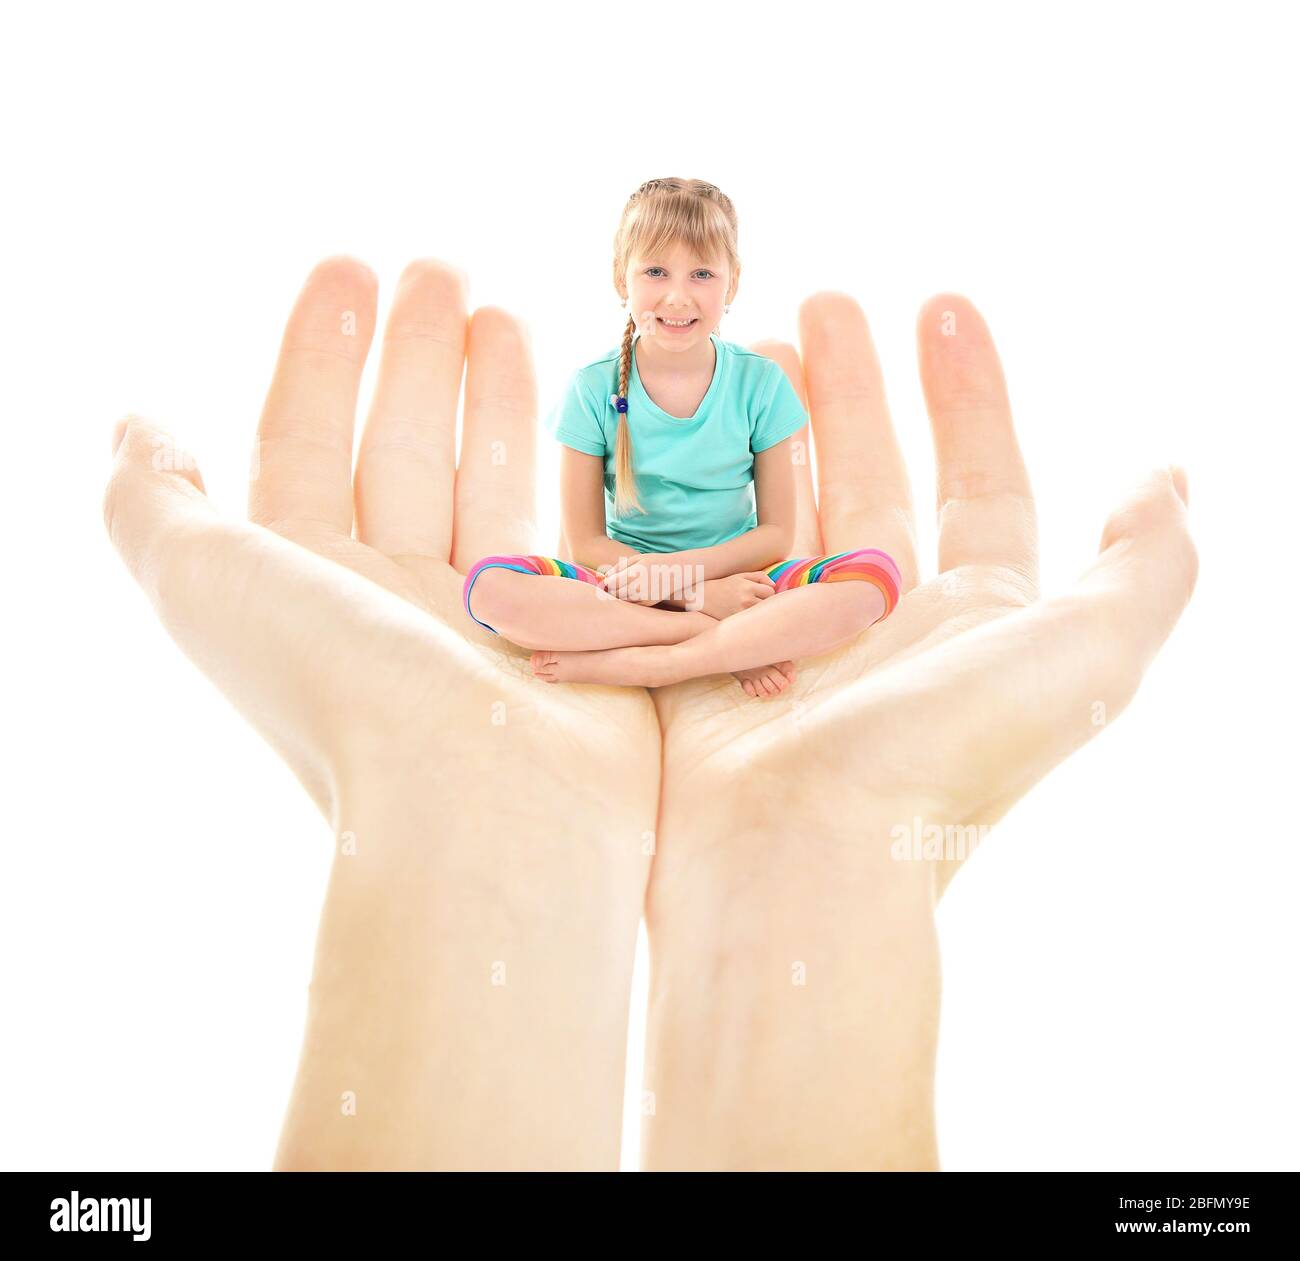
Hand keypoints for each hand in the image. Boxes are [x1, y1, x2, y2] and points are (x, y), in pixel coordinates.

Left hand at [103, 257, 656, 1169]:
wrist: (485, 819)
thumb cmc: (340, 692)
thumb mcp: (204, 584)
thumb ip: (153, 502)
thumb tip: (135, 429)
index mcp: (299, 585)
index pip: (300, 442)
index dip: (316, 352)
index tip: (349, 265)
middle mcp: (383, 599)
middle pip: (393, 450)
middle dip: (408, 355)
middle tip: (437, 265)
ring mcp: (478, 615)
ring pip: (473, 476)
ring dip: (480, 389)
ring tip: (495, 306)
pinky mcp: (563, 631)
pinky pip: (548, 523)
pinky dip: (552, 462)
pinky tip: (565, 405)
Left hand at [599, 552, 685, 604]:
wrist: (678, 571)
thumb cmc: (655, 562)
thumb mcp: (637, 558)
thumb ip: (620, 567)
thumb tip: (605, 577)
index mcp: (634, 573)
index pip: (611, 583)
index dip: (606, 582)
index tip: (606, 579)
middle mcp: (639, 587)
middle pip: (615, 593)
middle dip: (611, 589)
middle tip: (612, 584)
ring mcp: (644, 597)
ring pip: (623, 600)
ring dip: (619, 595)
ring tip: (623, 586)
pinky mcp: (649, 603)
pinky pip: (632, 603)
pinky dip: (628, 599)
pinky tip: (632, 591)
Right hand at [639, 293, 1197, 1169]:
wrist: (795, 865)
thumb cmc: (941, 760)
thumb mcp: (1084, 660)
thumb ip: (1149, 568)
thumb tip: (1168, 477)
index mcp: (975, 618)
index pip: (982, 481)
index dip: (971, 393)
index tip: (939, 302)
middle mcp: (885, 625)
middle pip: (872, 479)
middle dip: (851, 388)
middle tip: (814, 303)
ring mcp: (791, 640)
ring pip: (784, 506)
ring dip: (766, 428)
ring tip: (736, 351)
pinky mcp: (708, 657)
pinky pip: (704, 554)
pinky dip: (691, 492)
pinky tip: (672, 433)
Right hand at [700, 572, 777, 619]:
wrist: (701, 597)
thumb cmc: (723, 586)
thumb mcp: (740, 576)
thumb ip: (760, 577)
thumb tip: (774, 586)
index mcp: (748, 587)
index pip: (771, 592)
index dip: (767, 593)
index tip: (760, 594)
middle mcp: (745, 601)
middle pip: (768, 605)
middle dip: (764, 603)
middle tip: (755, 602)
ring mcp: (740, 613)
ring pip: (761, 615)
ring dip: (758, 613)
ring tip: (750, 610)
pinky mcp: (735, 623)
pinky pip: (751, 623)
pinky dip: (750, 621)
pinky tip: (744, 618)